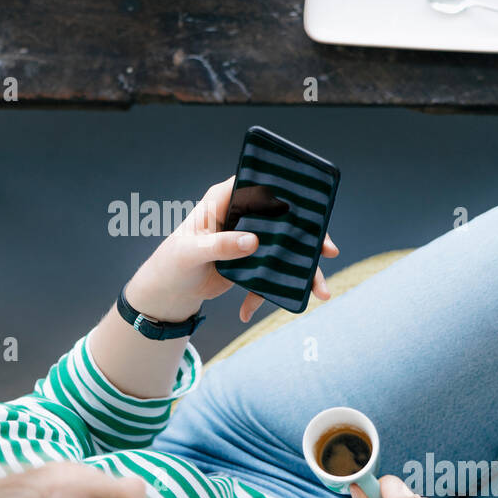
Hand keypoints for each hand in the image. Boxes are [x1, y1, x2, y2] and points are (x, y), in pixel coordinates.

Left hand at [125, 175, 338, 323]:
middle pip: (283, 219)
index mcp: (224, 200)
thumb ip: (220, 244)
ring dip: (302, 271)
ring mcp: (249, 239)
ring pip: (285, 249)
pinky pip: (271, 274)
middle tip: (329, 251)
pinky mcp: (252, 263)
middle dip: (309, 237)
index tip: (311, 208)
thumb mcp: (191, 252)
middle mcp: (242, 216)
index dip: (287, 192)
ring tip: (321, 292)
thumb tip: (253, 241)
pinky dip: (269, 293)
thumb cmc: (172, 262)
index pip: (260, 186)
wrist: (168, 292)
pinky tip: (248, 311)